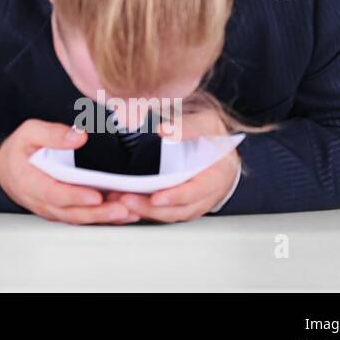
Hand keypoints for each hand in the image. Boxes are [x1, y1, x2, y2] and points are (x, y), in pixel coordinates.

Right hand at [0, 120, 140, 223]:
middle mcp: (41, 202)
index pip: (54, 193)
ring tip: (129, 213)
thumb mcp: (28, 133)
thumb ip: (51, 134)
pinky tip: (122, 215)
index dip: (75, 196)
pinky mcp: (62, 213)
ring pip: (79, 219)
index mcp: (29, 182)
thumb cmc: (19, 151)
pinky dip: (103, 219)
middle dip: (98, 213)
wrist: (6, 169)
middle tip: (122, 209)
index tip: (96, 195)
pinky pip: (83, 218)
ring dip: (104, 218)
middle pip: (71, 212)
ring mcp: (52, 210)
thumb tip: (79, 137)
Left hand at [113, 107, 239, 221]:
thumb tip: (164, 130)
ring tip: (119, 201)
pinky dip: (146, 211)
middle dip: (151, 208)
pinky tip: (126, 204)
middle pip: (178, 209)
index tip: (156, 197)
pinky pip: (164, 212)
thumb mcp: (207, 124)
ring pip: (169, 214)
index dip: (176, 196)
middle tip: (126, 200)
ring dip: (144, 211)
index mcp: (216, 176)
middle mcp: (206, 195)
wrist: (220, 149)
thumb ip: (188, 126)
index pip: (196, 191)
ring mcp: (194, 203)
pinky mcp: (182, 205)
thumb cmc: (213, 136)